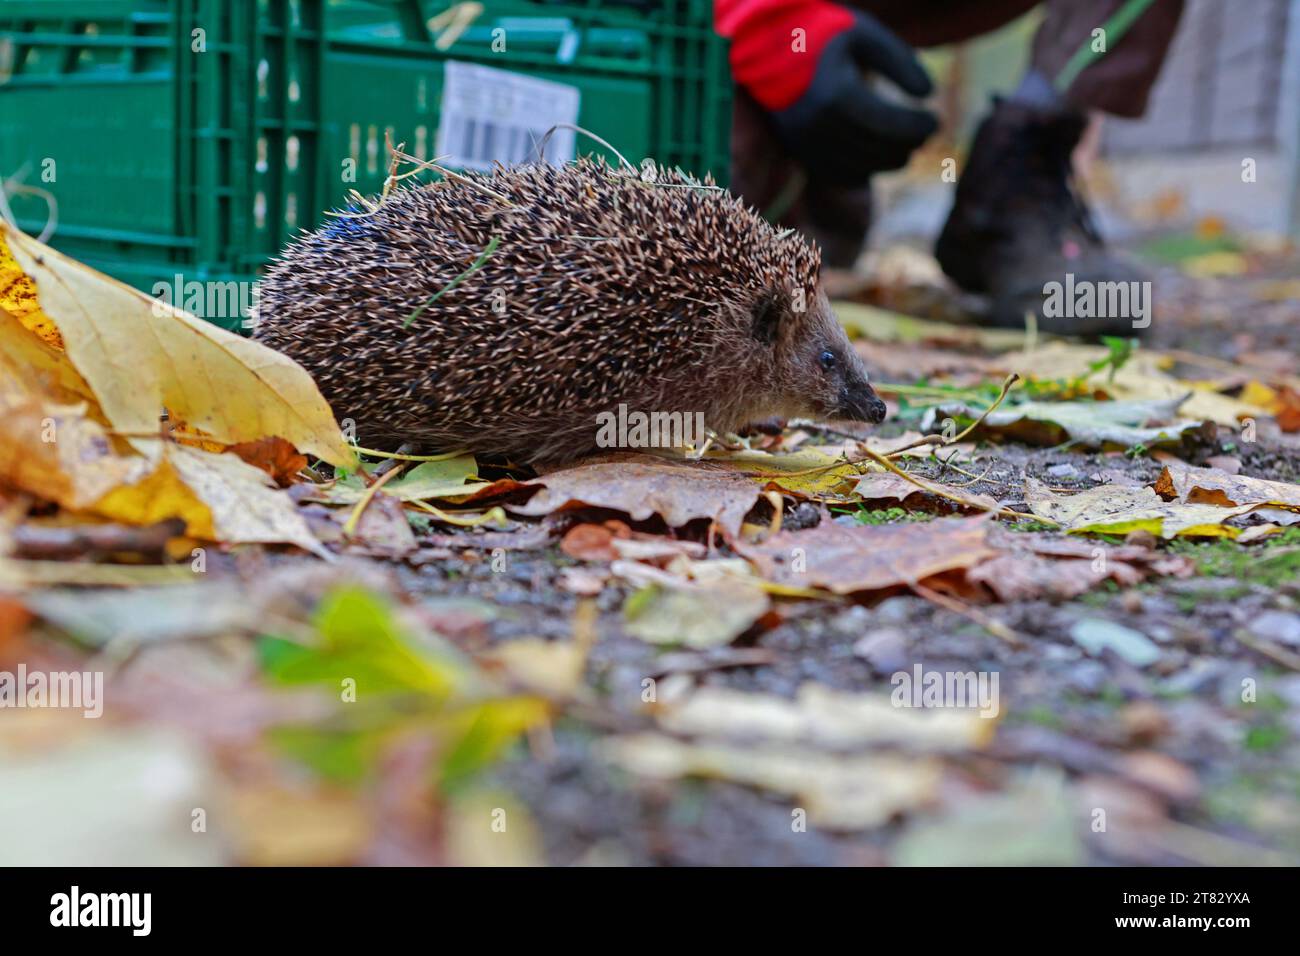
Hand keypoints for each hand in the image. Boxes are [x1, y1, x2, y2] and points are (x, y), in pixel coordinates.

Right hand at [771, 11, 937, 183]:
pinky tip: (878, 156)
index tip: (935, 120)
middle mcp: (819, 127)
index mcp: (836, 95)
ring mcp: (807, 145)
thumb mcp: (867, 35)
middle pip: (879, 151)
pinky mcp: (801, 154)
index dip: (919, 127)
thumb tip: (929, 93)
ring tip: (906, 146)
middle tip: (924, 133)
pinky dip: (865, 172)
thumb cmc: (826, 37)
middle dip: (909, 144)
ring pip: (863, 169)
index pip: (890, 126)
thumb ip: (901, 61)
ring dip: (890, 160)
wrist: (770, 50)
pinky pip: (841, 177)